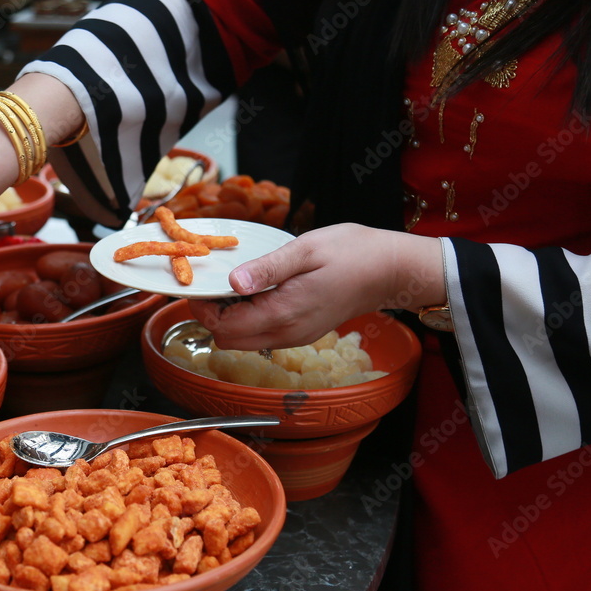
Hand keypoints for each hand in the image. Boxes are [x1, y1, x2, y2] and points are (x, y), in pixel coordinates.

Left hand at [186, 223, 444, 350]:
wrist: (391, 269)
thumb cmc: (353, 253)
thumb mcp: (306, 250)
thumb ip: (267, 268)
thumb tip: (232, 282)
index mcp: (284, 314)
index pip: (224, 328)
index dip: (203, 309)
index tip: (199, 285)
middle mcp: (287, 334)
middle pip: (229, 340)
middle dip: (212, 316)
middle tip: (211, 283)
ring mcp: (295, 337)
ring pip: (245, 341)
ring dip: (230, 318)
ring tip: (233, 284)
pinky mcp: (302, 333)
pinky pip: (263, 335)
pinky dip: (249, 318)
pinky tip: (255, 291)